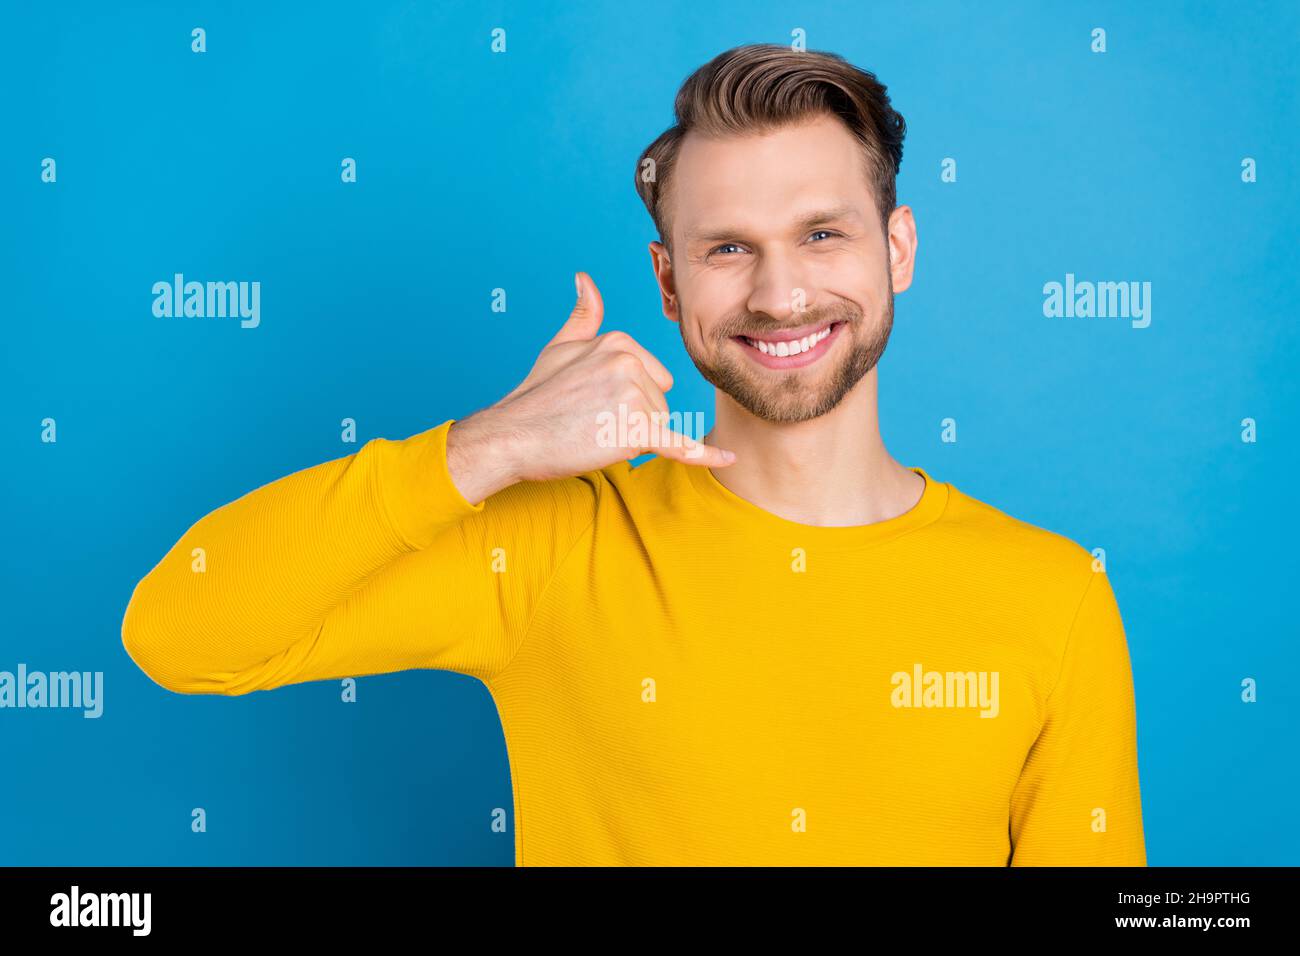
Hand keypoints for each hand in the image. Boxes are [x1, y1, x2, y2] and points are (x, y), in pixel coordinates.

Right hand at [446, 272, 734, 503]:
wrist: (512, 436)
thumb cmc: (536, 397)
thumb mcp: (560, 347)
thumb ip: (583, 315)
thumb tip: (585, 279)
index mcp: (619, 341)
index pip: (655, 378)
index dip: (628, 398)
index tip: (592, 401)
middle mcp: (630, 363)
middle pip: (660, 402)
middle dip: (633, 419)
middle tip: (589, 420)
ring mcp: (634, 396)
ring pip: (660, 427)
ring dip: (631, 438)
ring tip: (593, 433)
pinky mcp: (634, 431)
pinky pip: (677, 446)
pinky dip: (701, 455)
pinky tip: (727, 460)